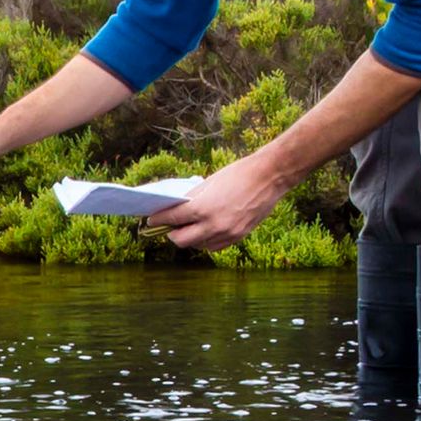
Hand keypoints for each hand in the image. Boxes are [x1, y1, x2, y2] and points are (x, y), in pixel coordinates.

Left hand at [146, 153, 291, 250]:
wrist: (270, 176)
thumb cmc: (238, 174)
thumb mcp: (209, 183)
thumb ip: (191, 199)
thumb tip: (176, 208)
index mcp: (203, 208)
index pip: (172, 219)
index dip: (158, 219)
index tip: (150, 219)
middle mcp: (214, 225)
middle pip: (181, 240)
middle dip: (171, 234)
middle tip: (167, 227)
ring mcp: (227, 233)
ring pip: (198, 245)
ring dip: (189, 239)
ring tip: (186, 228)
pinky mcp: (238, 237)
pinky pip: (214, 246)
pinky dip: (205, 241)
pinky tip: (204, 232)